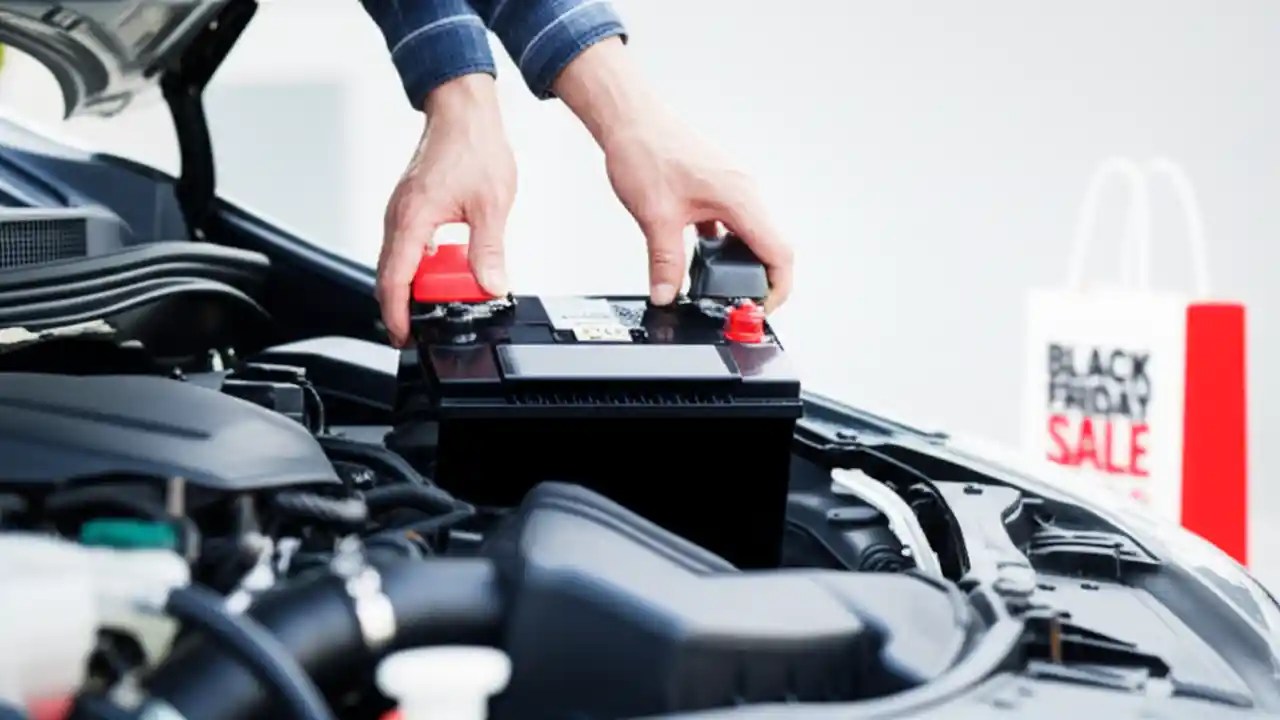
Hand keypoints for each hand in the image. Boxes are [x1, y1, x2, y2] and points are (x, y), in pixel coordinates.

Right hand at [376, 74, 515, 346]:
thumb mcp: (491, 206)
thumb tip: (491, 286)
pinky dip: (419, 267)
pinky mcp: (408, 209)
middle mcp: (398, 217)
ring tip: (440, 303)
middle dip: (405, 308)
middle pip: (390, 277)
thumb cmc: (473, 146)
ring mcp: (400, 213)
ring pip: (397, 263)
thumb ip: (489, 251)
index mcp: (412, 219)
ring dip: (415, 287)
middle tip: (426, 328)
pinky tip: (443, 271)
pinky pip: (406, 248)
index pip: (395, 281)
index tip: (405, 337)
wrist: (462, 112)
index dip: (397, 315)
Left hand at [553, 39, 792, 310]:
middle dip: (759, 282)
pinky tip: (701, 258)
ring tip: (719, 286)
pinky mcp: (718, 187)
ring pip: (753, 235)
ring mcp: (733, 188)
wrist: (630, 118)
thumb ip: (665, 264)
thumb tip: (667, 295)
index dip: (776, 290)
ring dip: (741, 263)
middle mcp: (744, 191)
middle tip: (736, 305)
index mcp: (740, 198)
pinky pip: (733, 224)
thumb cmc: (647, 150)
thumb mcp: (656, 218)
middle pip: (771, 247)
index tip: (759, 311)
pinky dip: (725, 247)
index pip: (778, 254)